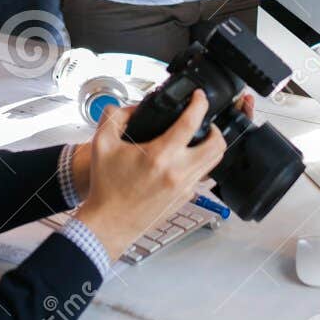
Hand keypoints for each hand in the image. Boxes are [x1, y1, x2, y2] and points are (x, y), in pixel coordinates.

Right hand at [66, 92, 247, 200]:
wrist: (108, 223)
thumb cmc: (106, 188)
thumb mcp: (101, 144)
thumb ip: (115, 116)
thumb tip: (133, 108)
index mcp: (160, 156)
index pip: (191, 122)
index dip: (199, 103)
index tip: (198, 96)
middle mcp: (178, 173)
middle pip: (217, 145)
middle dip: (216, 128)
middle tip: (205, 121)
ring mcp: (184, 188)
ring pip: (214, 163)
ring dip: (212, 146)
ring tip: (199, 138)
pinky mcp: (184, 199)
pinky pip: (202, 178)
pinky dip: (200, 165)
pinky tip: (186, 160)